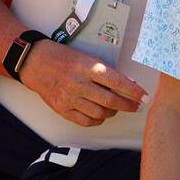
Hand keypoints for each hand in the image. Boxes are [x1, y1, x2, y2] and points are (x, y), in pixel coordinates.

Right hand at [22, 39, 146, 125]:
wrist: (35, 62)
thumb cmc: (64, 57)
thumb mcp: (86, 57)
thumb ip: (104, 71)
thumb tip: (126, 84)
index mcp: (87, 67)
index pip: (117, 82)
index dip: (134, 91)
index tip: (144, 97)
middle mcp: (79, 84)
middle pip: (111, 101)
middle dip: (128, 105)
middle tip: (136, 106)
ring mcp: (70, 98)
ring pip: (100, 114)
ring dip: (112, 113)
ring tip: (116, 108)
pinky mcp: (62, 109)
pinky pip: (85, 121)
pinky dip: (97, 120)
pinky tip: (101, 115)